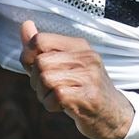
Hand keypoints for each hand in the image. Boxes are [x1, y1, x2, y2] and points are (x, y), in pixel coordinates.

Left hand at [19, 20, 132, 138]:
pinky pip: (55, 96)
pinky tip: (62, 106)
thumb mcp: (65, 64)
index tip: (34, 70)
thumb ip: (43, 47)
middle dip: (36, 80)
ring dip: (43, 94)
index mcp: (79, 46)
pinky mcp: (88, 97)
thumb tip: (25, 25)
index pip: (41, 40)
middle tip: (47, 89)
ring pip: (46, 79)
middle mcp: (86, 57)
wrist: (113, 114)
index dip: (27, 57)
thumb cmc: (84, 88)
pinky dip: (51, 105)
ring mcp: (89, 77)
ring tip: (55, 97)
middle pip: (40, 62)